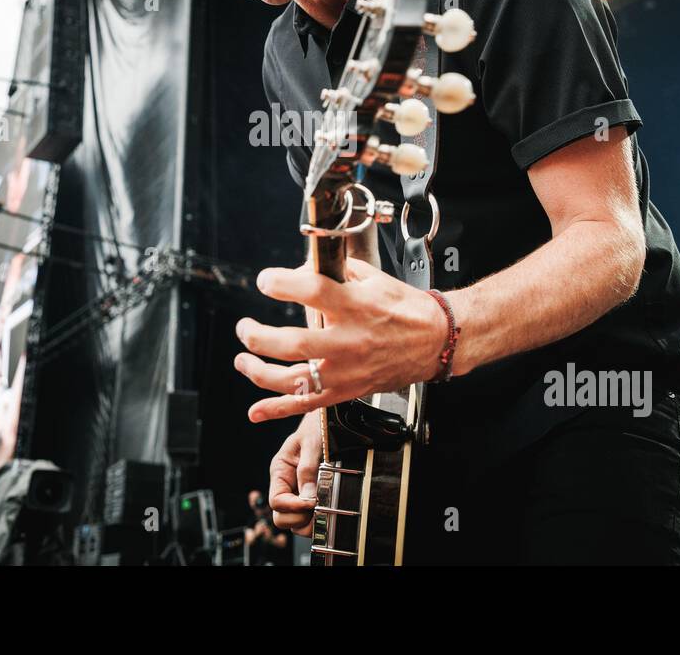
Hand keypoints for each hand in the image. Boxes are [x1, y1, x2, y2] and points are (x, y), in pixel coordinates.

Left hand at [233, 257, 444, 422]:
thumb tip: (301, 270)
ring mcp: (346, 371)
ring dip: (259, 372)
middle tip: (244, 327)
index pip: (310, 291)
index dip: (280, 283)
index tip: (265, 281)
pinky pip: (307, 405)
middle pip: (293, 343)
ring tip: (242, 358)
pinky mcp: (347, 391)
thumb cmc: (406, 308)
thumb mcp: (373, 278)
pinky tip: (255, 410)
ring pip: (293, 379)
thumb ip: (336, 272)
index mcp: (356, 306)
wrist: (437, 341)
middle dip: (259, 336)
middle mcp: (348, 341)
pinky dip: (278, 409)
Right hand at [268, 410, 321, 534]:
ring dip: (308, 522)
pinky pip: (308, 518)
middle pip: (281, 517)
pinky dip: (316, 520)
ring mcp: (297, 493)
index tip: (312, 502)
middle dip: (299, 518)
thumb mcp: (312, 443)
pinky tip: (327, 509)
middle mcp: (285, 485)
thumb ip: (307, 469)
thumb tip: (308, 496)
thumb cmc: (317, 427)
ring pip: (294, 522)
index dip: (293, 506)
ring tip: (324, 510)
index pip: (277, 501)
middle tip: (317, 508)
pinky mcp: (310, 497)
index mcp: (280, 471)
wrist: (327, 423)